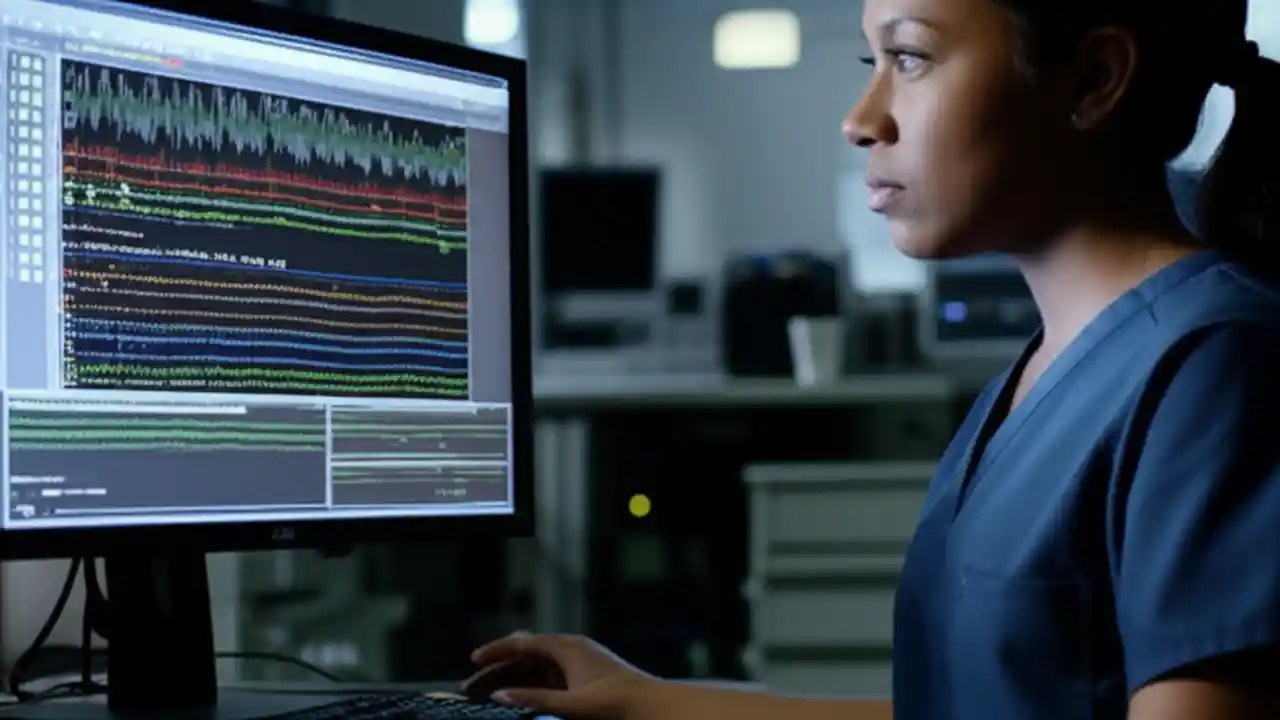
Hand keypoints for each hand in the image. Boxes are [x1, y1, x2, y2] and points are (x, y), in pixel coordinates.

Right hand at [464, 631, 658, 718]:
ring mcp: (579, 663)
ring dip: (513, 677)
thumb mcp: (572, 705)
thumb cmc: (617, 705)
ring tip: (491, 693)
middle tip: (474, 685)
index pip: (523, 643)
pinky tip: (520, 696)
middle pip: (527, 653)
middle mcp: (572, 650)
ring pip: (538, 666)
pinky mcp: (585, 678)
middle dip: (500, 667)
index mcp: (568, 648)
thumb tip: (499, 694)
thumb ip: (535, 699)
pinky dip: (531, 684)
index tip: (473, 661)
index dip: (496, 651)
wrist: (653, 708)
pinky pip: (550, 676)